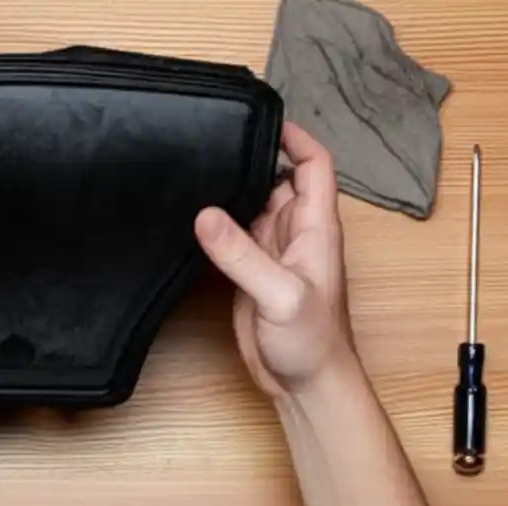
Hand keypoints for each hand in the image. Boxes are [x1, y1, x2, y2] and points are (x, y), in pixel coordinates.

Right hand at [194, 122, 355, 397]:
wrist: (306, 385)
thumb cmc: (313, 343)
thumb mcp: (281, 295)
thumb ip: (243, 255)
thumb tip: (206, 215)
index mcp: (314, 228)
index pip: (314, 166)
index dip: (295, 138)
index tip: (263, 118)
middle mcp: (294, 234)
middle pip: (276, 180)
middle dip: (251, 159)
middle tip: (214, 140)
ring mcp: (271, 254)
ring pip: (251, 207)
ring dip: (231, 191)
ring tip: (197, 169)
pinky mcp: (251, 275)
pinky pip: (233, 237)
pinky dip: (216, 225)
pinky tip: (193, 217)